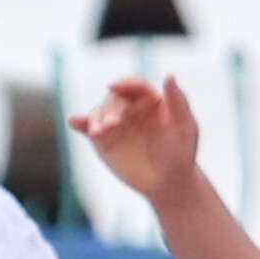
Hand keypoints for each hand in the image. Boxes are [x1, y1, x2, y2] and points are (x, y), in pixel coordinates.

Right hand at [72, 75, 203, 204]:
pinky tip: (74, 122)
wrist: (169, 183)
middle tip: (112, 125)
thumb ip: (178, 101)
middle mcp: (130, 107)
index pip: (135, 85)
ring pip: (99, 112)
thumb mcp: (185, 127)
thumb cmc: (182, 153)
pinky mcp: (103, 140)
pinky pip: (88, 127)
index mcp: (150, 99)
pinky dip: (81, 123)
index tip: (114, 87)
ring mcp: (115, 123)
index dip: (124, 84)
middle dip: (110, 109)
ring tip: (97, 133)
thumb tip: (170, 75)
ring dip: (95, 119)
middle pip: (115, 99)